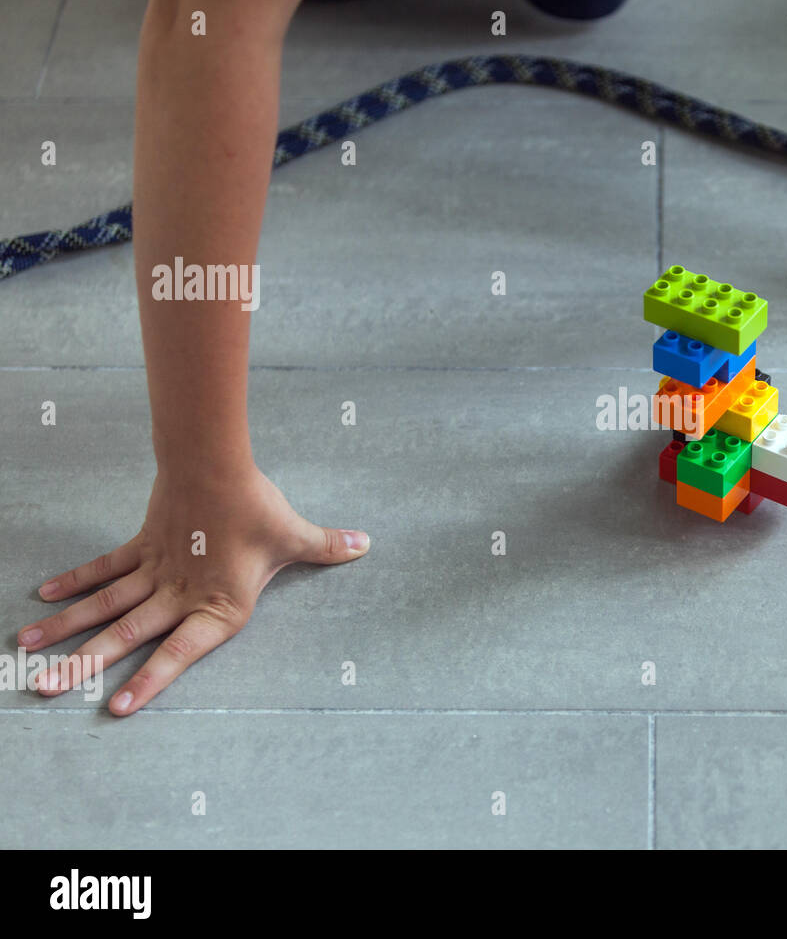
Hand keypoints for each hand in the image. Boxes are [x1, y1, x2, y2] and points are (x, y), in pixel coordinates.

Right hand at [20, 467, 368, 714]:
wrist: (215, 464)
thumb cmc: (256, 506)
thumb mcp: (296, 535)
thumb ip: (328, 548)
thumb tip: (366, 546)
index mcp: (218, 604)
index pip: (181, 652)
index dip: (151, 680)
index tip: (115, 707)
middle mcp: (180, 594)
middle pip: (125, 635)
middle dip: (84, 665)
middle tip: (43, 687)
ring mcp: (155, 571)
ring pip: (104, 606)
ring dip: (67, 630)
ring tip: (28, 654)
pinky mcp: (142, 547)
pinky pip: (103, 570)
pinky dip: (75, 584)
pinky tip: (45, 601)